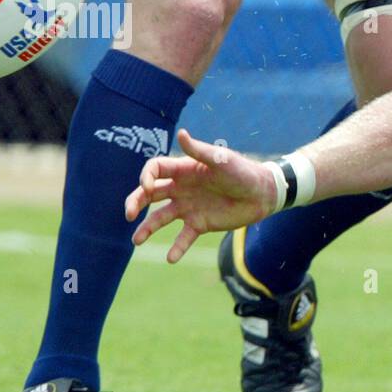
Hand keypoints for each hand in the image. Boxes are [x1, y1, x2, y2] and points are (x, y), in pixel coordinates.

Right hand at [125, 128, 278, 262]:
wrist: (262, 194)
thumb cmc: (242, 171)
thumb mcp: (221, 160)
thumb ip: (199, 151)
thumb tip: (181, 133)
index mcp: (183, 169)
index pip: (155, 170)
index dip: (146, 177)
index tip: (148, 186)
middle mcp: (181, 188)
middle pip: (149, 194)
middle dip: (135, 202)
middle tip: (129, 214)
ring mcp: (188, 207)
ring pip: (160, 218)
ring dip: (147, 229)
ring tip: (136, 241)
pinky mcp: (199, 224)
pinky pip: (183, 238)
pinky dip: (176, 248)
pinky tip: (171, 258)